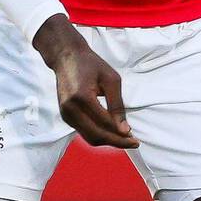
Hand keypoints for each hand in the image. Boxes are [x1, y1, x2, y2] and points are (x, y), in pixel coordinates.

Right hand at [32, 15, 138, 148]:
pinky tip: (112, 131)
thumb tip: (124, 130)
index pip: (105, 124)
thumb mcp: (111, 79)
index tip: (135, 138)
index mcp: (82, 97)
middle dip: (116, 142)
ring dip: (108, 141)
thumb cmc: (91, 65)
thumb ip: (117, 105)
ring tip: (125, 139)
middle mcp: (70, 109)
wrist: (66, 57)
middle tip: (134, 142)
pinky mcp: (65, 116)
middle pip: (96, 135)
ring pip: (89, 137)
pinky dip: (99, 135)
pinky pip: (84, 132)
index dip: (121, 134)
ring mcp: (66, 114)